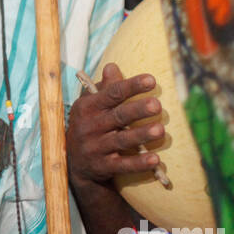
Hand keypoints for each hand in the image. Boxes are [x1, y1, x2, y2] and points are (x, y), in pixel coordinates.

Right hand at [67, 62, 162, 188]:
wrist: (73, 163)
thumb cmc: (89, 126)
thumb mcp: (90, 106)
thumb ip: (104, 89)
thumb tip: (112, 66)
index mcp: (88, 107)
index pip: (111, 94)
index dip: (131, 86)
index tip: (151, 80)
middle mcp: (89, 126)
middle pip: (118, 116)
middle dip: (137, 110)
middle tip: (157, 105)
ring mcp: (94, 148)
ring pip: (121, 140)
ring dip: (141, 135)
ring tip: (160, 130)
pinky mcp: (101, 167)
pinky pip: (122, 165)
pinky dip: (138, 163)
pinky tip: (155, 159)